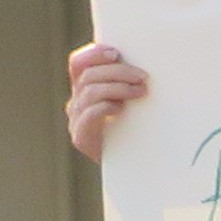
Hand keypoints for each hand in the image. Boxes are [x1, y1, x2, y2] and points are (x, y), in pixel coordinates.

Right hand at [64, 42, 146, 159]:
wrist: (130, 168)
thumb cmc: (133, 130)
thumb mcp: (130, 101)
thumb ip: (127, 83)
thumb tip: (145, 63)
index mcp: (84, 88)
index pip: (77, 63)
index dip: (93, 54)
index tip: (116, 52)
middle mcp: (76, 101)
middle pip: (88, 76)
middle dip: (118, 72)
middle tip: (143, 76)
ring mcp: (76, 120)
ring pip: (90, 92)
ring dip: (118, 88)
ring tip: (140, 91)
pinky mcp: (81, 137)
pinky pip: (88, 115)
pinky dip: (105, 107)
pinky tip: (121, 109)